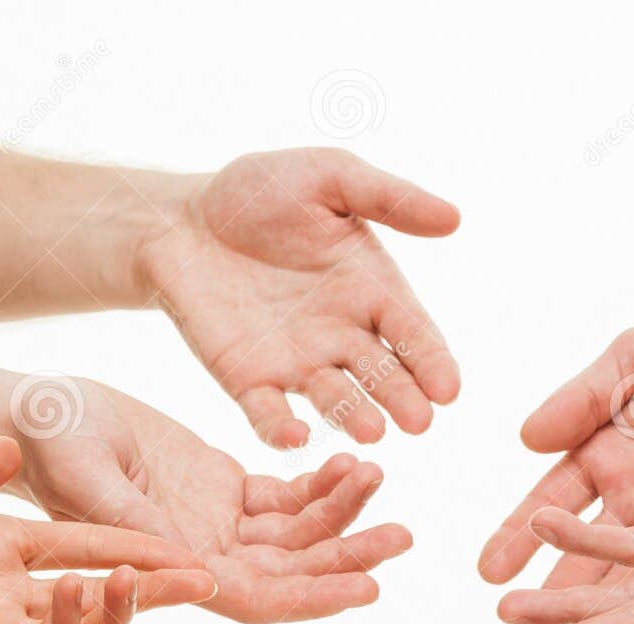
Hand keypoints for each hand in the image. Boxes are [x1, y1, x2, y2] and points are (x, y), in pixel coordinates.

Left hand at [0, 438, 214, 623]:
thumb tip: (8, 445)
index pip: (86, 542)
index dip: (137, 544)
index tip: (185, 543)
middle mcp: (10, 589)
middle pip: (103, 587)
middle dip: (158, 584)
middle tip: (208, 577)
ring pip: (85, 622)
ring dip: (124, 604)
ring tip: (154, 580)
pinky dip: (75, 623)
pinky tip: (90, 594)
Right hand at [12, 380, 410, 623]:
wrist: (40, 410)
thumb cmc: (46, 442)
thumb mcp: (86, 478)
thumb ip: (135, 525)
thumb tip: (193, 572)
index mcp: (171, 569)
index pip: (255, 600)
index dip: (311, 599)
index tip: (366, 589)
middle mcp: (203, 558)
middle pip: (291, 572)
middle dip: (347, 556)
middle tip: (402, 536)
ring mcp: (218, 525)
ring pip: (296, 534)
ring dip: (343, 514)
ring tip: (382, 480)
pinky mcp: (226, 490)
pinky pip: (287, 497)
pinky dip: (321, 483)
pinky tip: (352, 464)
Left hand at [140, 148, 460, 447]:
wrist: (178, 218)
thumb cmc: (259, 193)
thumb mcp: (329, 177)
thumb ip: (389, 199)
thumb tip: (455, 218)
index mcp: (371, 291)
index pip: (412, 333)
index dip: (431, 361)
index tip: (448, 388)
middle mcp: (343, 335)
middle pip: (381, 374)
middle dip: (402, 398)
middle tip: (419, 422)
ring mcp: (298, 362)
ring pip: (334, 399)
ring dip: (353, 416)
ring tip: (371, 431)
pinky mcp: (249, 380)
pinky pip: (268, 412)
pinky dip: (281, 428)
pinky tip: (294, 437)